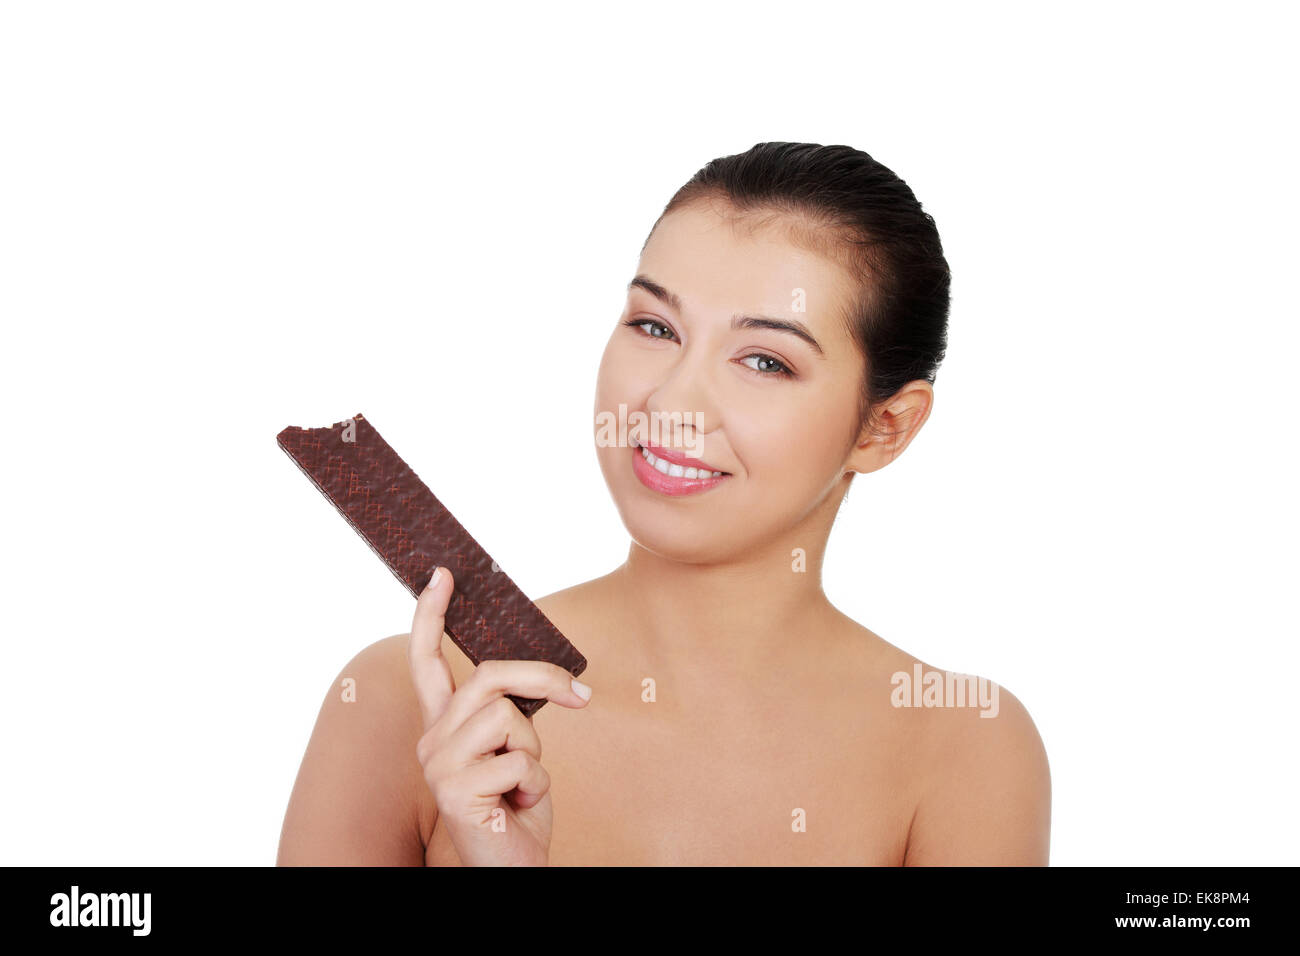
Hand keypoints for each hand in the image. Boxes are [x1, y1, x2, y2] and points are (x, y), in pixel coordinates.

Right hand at [408, 566, 591, 865]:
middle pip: (488, 678)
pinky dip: (536, 785)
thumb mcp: (518, 748)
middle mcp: (431, 741)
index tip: (442, 574)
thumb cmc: (516, 807)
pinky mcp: (455, 791)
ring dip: (535, 751)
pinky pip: (520, 762)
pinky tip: (518, 807)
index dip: (431, 618)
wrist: (510, 866)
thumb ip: (512, 712)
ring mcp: (438, 766)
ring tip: (522, 784)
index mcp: (444, 726)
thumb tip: (556, 679)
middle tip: (581, 694)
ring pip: (508, 719)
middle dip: (541, 679)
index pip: (428, 663)